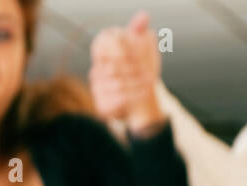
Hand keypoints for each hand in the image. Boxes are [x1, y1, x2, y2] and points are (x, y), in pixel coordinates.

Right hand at [89, 11, 164, 134]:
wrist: (139, 99)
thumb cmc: (140, 68)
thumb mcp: (142, 46)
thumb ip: (139, 31)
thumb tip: (143, 17)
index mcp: (101, 53)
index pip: (102, 45)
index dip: (120, 49)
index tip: (138, 54)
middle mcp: (95, 71)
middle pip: (112, 67)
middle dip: (133, 69)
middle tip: (150, 71)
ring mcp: (97, 89)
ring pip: (116, 84)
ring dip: (136, 83)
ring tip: (151, 81)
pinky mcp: (101, 106)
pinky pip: (116, 100)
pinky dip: (133, 96)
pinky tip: (145, 92)